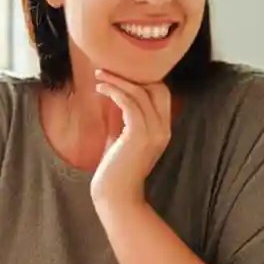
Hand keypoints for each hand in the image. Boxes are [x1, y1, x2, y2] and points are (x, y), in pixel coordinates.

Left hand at [89, 69, 172, 210]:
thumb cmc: (116, 169)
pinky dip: (114, 91)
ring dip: (117, 80)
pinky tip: (100, 88)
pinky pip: (128, 102)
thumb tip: (117, 96)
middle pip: (156, 88)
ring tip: (99, 76)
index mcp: (163, 130)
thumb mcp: (127, 140)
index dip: (144, 80)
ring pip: (140, 92)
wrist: (116, 194)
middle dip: (132, 75)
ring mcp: (154, 132)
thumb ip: (129, 120)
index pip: (163, 94)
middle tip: (108, 69)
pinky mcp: (139, 134)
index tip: (122, 75)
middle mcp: (163, 129)